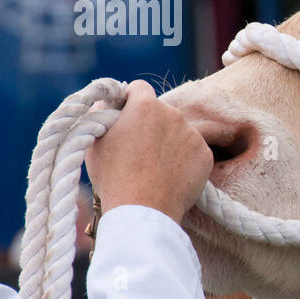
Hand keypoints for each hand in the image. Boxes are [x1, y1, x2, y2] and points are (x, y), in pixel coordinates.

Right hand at [85, 81, 213, 223]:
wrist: (143, 210)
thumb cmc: (113, 176)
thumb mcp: (94, 139)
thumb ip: (102, 112)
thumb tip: (108, 101)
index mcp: (145, 105)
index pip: (139, 88)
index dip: (130, 101)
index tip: (126, 116)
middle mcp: (173, 113)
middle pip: (161, 112)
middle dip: (151, 124)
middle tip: (139, 150)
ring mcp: (192, 133)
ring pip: (179, 131)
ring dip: (169, 142)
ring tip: (154, 167)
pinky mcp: (205, 154)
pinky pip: (194, 150)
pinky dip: (184, 160)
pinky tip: (170, 175)